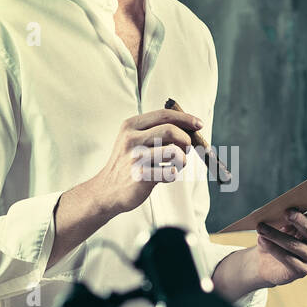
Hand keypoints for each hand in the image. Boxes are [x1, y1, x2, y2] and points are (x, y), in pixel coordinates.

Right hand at [87, 108, 201, 216]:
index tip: (198, 124)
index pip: (164, 115)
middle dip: (186, 140)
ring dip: (182, 160)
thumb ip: (154, 131)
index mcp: (131, 126)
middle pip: (171, 130)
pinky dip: (173, 174)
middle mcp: (131, 139)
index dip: (185, 118)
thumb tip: (188, 128)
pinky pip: (170, 173)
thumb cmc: (127, 164)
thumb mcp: (133, 140)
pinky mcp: (140, 176)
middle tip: (187, 149)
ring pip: (174, 152)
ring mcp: (135, 158)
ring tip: (176, 165)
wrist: (107, 190)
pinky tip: (165, 176)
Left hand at [252, 185, 306, 287]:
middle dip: (299, 220)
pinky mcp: (301, 271)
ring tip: (261, 228)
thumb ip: (285, 216)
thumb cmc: (275, 238)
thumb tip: (284, 207)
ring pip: (295, 245)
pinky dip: (274, 249)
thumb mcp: (279, 223)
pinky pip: (288, 259)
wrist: (265, 262)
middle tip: (286, 211)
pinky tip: (263, 242)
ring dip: (276, 236)